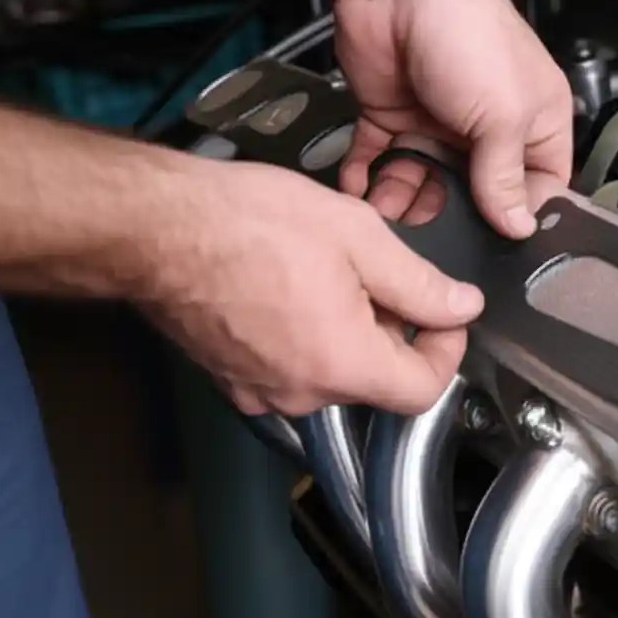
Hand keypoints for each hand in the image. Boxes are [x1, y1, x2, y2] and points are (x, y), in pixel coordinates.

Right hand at [141, 160, 483, 415]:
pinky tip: (289, 288)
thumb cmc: (245, 224)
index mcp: (343, 364)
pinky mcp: (232, 379)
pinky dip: (304, 337)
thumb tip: (462, 307)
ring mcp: (261, 391)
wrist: (155, 226)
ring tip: (325, 271)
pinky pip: (291, 368)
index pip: (424, 391)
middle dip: (391, 330)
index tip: (443, 315)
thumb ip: (421, 283)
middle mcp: (302, 393)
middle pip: (377, 380)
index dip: (445, 350)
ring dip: (346, 331)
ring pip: (333, 372)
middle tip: (375, 273)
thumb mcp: (359, 237)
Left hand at [301, 0, 572, 235]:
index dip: (519, 218)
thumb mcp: (503, 116)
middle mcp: (487, 127)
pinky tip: (362, 190)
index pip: (538, 188)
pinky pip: (379, 162)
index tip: (496, 241)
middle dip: (452, 217)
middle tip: (433, 232)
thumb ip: (506, 177)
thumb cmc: (467, 28)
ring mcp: (438, 123)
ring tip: (389, 214)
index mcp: (533, 123)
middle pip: (475, 196)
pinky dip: (367, 179)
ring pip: (423, 185)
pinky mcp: (392, 117)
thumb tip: (518, 225)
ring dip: (404, 204)